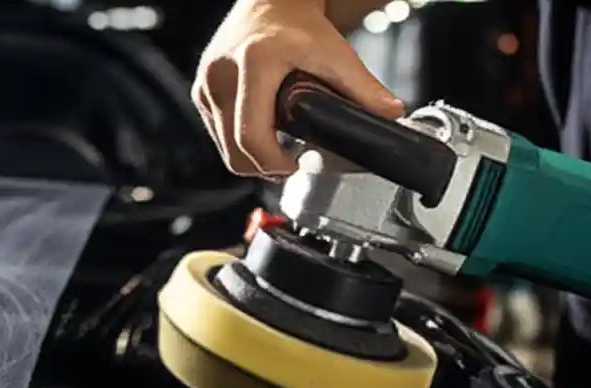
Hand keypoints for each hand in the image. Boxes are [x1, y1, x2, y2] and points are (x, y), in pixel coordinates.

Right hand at [193, 0, 403, 176]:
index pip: (252, 136)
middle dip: (262, 167)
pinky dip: (238, 141)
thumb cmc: (298, 23)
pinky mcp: (200, 92)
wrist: (271, 0)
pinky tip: (262, 130)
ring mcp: (206, 85)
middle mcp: (221, 74)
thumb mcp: (336, 53)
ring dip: (250, 157)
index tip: (295, 166)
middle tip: (289, 164)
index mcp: (254, 63)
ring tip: (278, 147)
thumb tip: (390, 116)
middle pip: (234, 151)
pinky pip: (218, 134)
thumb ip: (363, 89)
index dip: (274, 163)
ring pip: (224, 148)